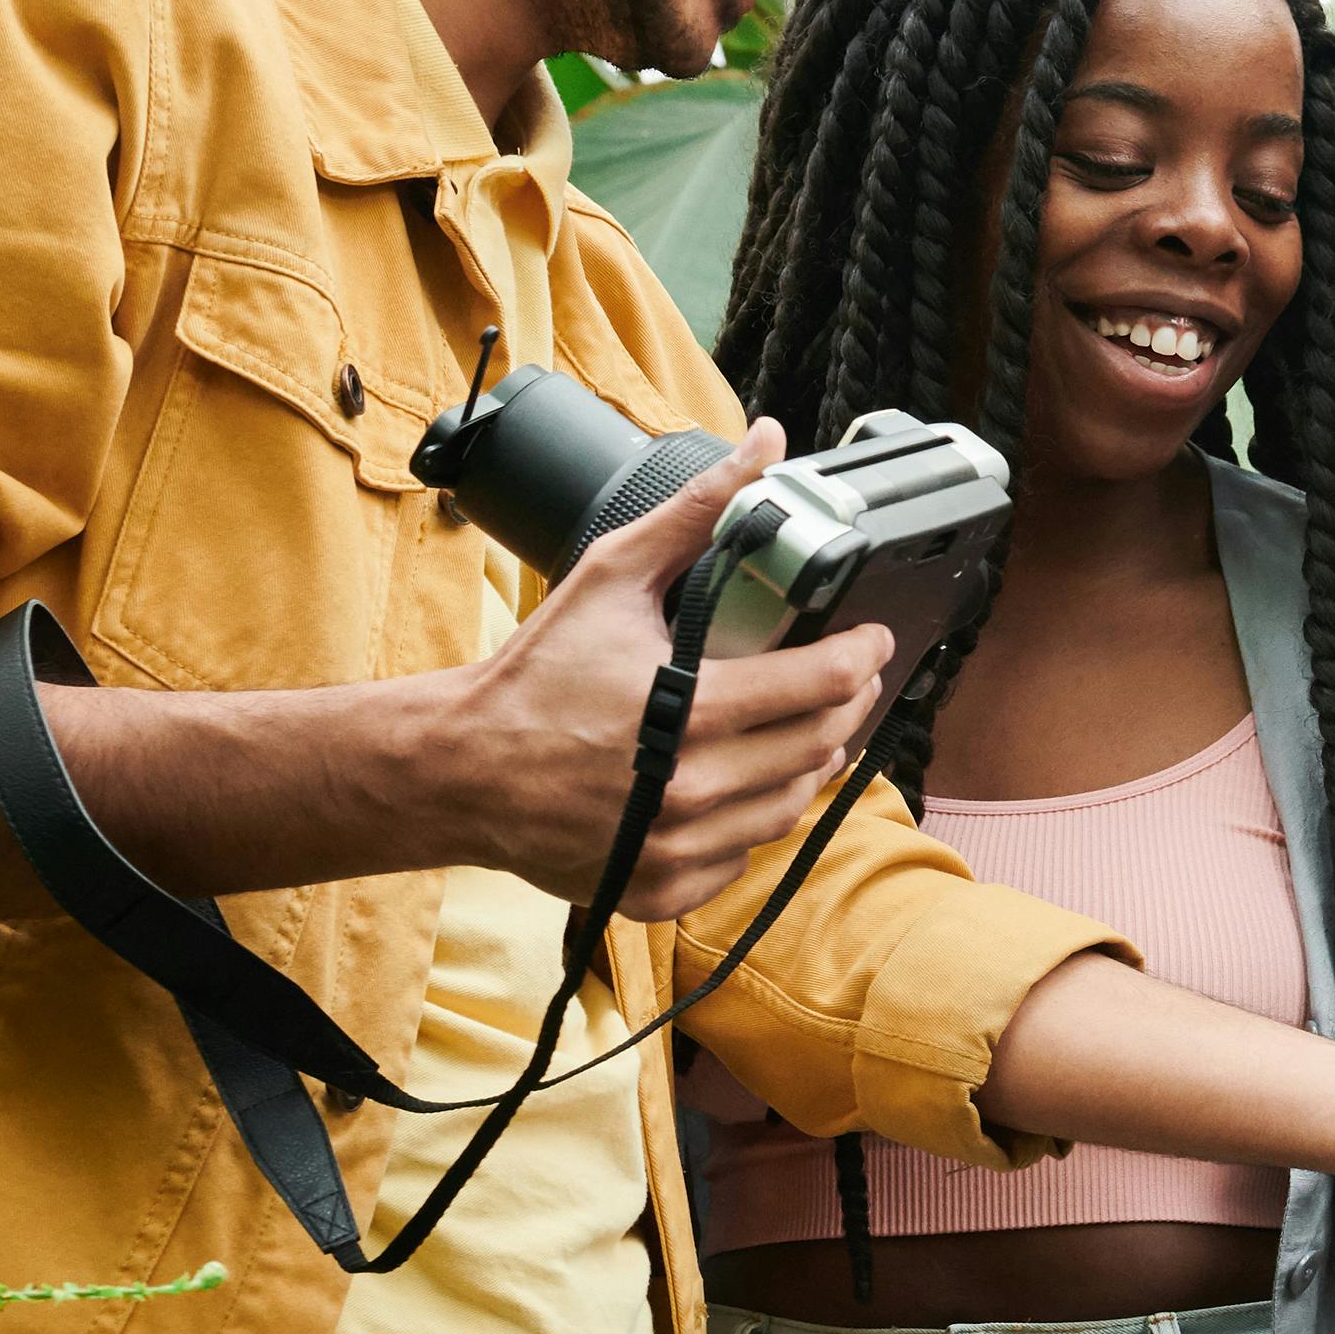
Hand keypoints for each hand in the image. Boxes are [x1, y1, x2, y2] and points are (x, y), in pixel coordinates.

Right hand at [443, 437, 893, 915]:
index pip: (820, 686)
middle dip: (848, 705)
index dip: (862, 656)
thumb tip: (763, 445)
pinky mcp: (662, 888)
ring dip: (807, 762)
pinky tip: (738, 781)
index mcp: (688, 712)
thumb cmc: (535, 675)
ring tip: (800, 724)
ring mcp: (678, 848)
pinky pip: (744, 855)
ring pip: (790, 806)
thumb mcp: (612, 576)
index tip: (872, 638)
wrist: (462, 770)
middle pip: (819, 747)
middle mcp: (691, 789)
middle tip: (848, 677)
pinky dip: (751, 817)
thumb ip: (698, 512)